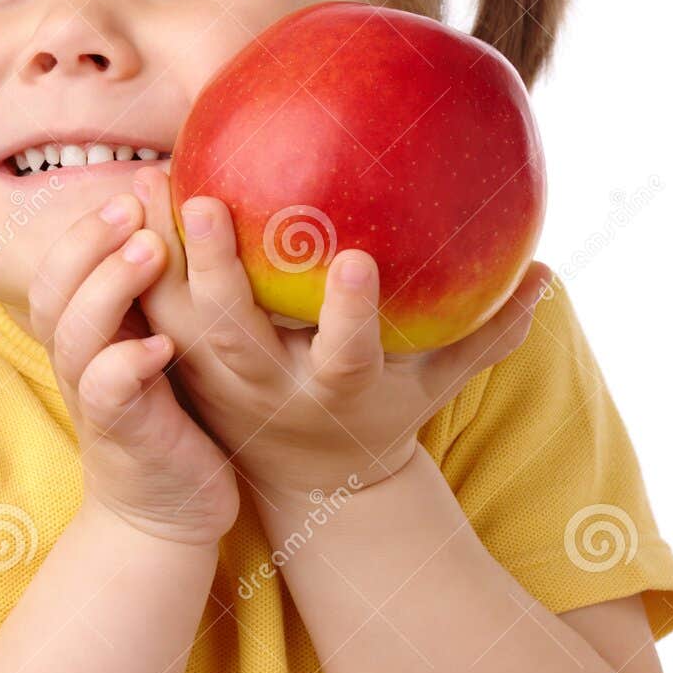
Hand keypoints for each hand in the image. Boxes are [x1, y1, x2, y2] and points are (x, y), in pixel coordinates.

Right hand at [27, 189, 240, 545]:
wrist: (171, 512)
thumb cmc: (176, 416)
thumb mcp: (163, 342)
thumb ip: (164, 292)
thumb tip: (197, 209)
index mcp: (89, 332)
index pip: (62, 266)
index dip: (87, 227)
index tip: (132, 187)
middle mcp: (80, 360)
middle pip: (53, 289)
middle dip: (90, 242)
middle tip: (135, 205)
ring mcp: (97, 400)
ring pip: (74, 334)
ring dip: (108, 286)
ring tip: (150, 251)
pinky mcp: (124, 436)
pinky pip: (107, 394)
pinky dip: (125, 364)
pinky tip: (158, 346)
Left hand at [129, 164, 550, 498]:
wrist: (311, 482)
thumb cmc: (384, 412)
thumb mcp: (438, 385)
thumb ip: (488, 333)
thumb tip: (547, 273)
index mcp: (337, 392)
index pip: (346, 356)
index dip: (350, 315)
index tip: (356, 260)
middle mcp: (270, 392)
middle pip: (238, 339)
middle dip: (220, 274)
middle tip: (205, 204)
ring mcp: (220, 386)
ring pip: (180, 328)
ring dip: (157, 267)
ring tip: (142, 191)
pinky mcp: (186, 373)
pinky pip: (152, 318)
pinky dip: (136, 269)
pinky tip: (125, 198)